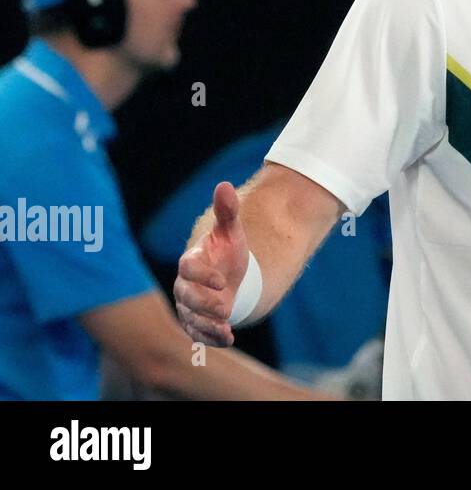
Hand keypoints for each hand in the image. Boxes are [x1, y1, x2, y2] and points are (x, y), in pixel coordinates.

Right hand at [174, 182, 247, 346]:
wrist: (231, 275)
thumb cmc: (228, 251)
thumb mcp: (232, 232)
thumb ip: (227, 212)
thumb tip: (224, 185)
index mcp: (191, 262)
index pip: (187, 269)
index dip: (201, 275)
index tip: (222, 281)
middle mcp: (185, 286)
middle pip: (185, 297)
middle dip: (203, 304)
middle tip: (224, 308)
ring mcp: (190, 306)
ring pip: (190, 318)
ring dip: (206, 324)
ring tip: (226, 327)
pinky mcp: (197, 322)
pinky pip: (198, 333)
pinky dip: (211, 337)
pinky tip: (228, 339)